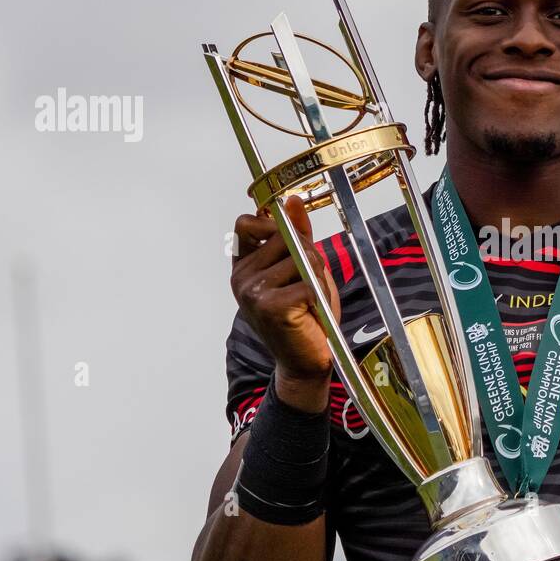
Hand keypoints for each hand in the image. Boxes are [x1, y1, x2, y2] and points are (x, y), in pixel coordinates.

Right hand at [230, 195, 340, 412]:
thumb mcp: (302, 268)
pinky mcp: (269, 306)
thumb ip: (296, 235)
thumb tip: (292, 200)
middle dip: (308, 254)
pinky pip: (308, 282)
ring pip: (301, 258)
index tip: (292, 241)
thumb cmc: (306, 315)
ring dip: (317, 277)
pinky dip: (319, 295)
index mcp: (243, 266)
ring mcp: (251, 291)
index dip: (274, 224)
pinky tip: (311, 312)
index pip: (246, 223)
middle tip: (310, 282)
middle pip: (284, 237)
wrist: (307, 361)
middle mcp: (240, 277)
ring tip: (311, 300)